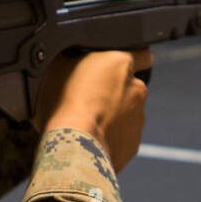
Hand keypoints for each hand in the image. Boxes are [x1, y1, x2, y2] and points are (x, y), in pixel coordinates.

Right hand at [35, 49, 152, 171]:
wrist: (71, 145)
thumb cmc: (60, 103)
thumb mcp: (59, 66)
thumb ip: (75, 59)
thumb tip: (72, 60)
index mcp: (120, 65)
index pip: (141, 56)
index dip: (129, 62)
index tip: (119, 69)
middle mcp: (136, 89)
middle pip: (129, 88)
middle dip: (113, 94)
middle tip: (87, 102)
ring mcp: (137, 119)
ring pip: (126, 115)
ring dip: (111, 117)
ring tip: (84, 125)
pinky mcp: (132, 143)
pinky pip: (121, 138)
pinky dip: (110, 139)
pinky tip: (89, 141)